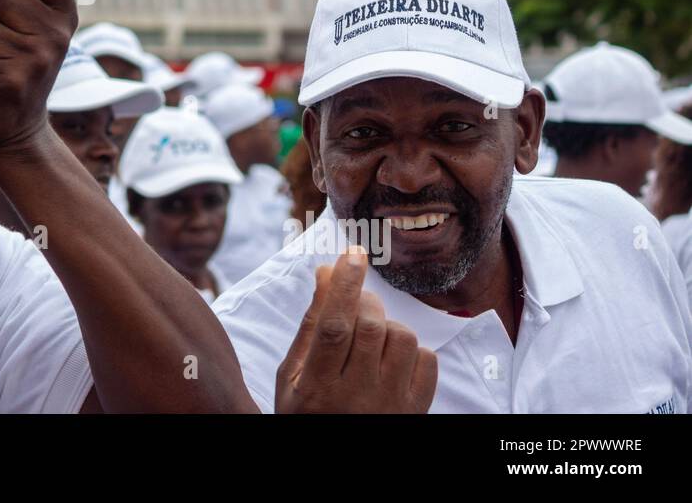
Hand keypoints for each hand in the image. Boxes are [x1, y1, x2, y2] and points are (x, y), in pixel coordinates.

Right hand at [275, 247, 437, 412]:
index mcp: (316, 388)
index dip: (344, 286)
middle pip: (370, 328)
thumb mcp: (292, 376)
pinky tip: (391, 359)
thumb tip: (324, 272)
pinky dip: (412, 350)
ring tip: (372, 338)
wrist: (335, 464)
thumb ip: (310, 325)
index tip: (353, 254)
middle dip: (365, 300)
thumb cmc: (306, 413)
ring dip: (387, 325)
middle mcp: (355, 397)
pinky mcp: (416, 411)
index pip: (333, 328)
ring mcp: (390, 406)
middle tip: (357, 301)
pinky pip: (427, 361)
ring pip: (403, 339)